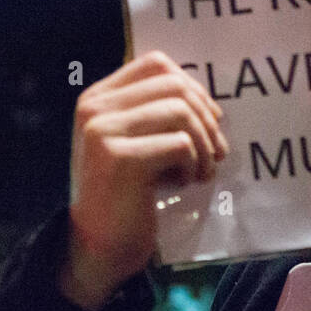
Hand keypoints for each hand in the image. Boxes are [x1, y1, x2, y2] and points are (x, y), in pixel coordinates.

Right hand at [59, 51, 227, 309]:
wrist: (99, 247)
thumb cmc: (126, 197)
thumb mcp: (136, 145)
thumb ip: (156, 116)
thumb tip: (210, 105)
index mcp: (97, 98)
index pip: (156, 63)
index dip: (193, 88)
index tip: (210, 120)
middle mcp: (95, 108)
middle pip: (174, 85)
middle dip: (207, 119)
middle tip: (215, 152)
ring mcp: (103, 131)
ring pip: (181, 112)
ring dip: (204, 144)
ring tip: (202, 171)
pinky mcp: (120, 159)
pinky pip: (180, 144)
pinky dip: (195, 165)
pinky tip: (187, 184)